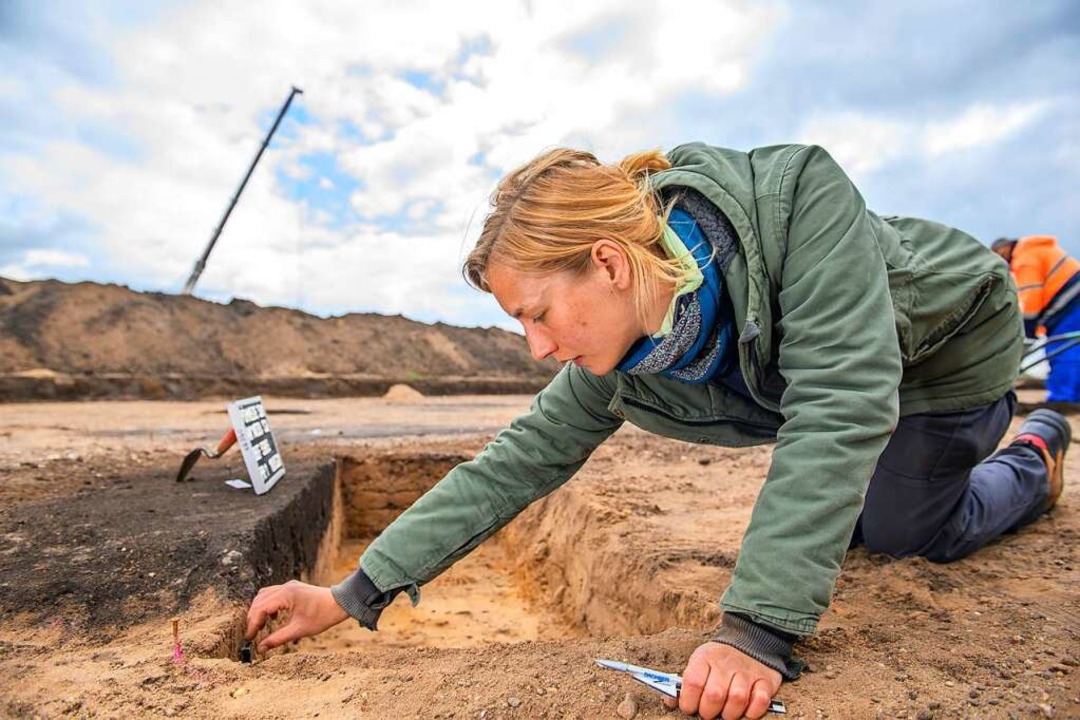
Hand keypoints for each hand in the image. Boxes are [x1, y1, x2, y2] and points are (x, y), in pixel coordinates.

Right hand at [245, 580, 349, 652]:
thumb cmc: (323, 616)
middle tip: (252, 635)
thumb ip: (278, 639)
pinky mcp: (292, 588)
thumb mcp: (299, 630)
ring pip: (264, 596)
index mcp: (286, 595)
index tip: (248, 639)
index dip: (252, 624)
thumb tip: (260, 649)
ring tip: (261, 627)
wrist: (341, 603)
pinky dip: (268, 605)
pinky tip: (273, 618)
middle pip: (259, 601)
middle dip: (253, 618)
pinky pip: (273, 594)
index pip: (260, 608)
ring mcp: (289, 586)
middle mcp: (285, 587)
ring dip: (259, 611)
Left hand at [662, 642, 781, 718]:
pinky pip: (760, 701)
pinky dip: (753, 711)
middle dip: (708, 712)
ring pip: (737, 699)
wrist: (749, 640)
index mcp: (705, 658)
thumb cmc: (718, 661)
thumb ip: (685, 684)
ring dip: (730, 714)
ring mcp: (747, 671)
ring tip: (726, 713)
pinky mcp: (765, 680)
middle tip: (709, 713)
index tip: (690, 708)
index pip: (693, 682)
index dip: (688, 702)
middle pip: (715, 695)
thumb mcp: (698, 664)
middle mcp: (726, 663)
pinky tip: (745, 711)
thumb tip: (669, 702)